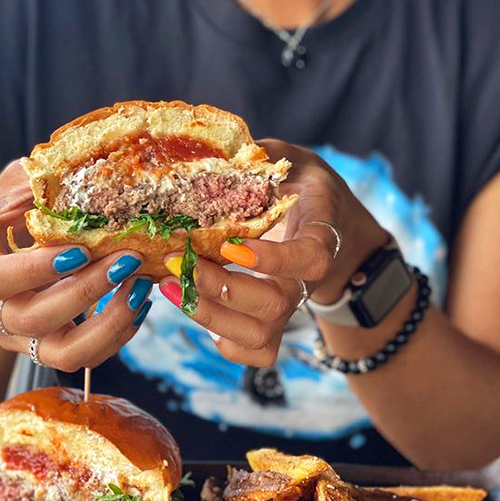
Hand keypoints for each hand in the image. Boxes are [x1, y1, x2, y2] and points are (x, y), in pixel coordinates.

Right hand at [0, 161, 152, 371]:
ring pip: (59, 352)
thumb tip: (76, 168)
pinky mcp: (43, 348)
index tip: (80, 250)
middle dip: (85, 292)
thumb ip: (34, 181)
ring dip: (106, 324)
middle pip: (30, 318)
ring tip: (140, 289)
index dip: (36, 270)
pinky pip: (81, 358)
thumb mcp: (11, 188)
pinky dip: (116, 336)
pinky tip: (139, 305)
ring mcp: (14, 334)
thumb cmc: (6, 214)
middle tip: (127, 261)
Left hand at [158, 140, 387, 366]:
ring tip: (170, 286)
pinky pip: (254, 352)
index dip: (274, 260)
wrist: (328, 222)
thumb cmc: (303, 186)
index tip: (233, 245)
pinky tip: (192, 306)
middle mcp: (306, 280)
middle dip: (222, 289)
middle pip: (277, 306)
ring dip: (211, 316)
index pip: (310, 259)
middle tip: (179, 262)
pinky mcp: (271, 321)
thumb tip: (221, 148)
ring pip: (261, 336)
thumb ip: (263, 155)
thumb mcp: (292, 160)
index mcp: (320, 235)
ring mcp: (288, 305)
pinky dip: (222, 341)